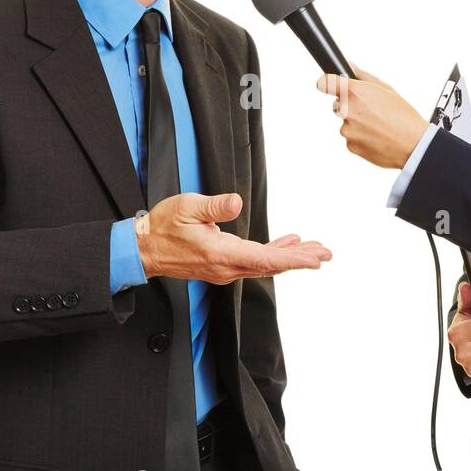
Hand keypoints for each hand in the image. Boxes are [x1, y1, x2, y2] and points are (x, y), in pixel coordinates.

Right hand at [136, 192, 330, 284]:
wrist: (144, 249)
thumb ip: (213, 206)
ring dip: (290, 257)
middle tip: (325, 254)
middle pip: (271, 265)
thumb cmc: (163, 227)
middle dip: (300, 260)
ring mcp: (224, 268)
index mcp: (221, 254)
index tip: (314, 259)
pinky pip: (253, 261)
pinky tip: (287, 244)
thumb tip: (235, 202)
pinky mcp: (222, 264)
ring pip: (265, 264)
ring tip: (314, 250)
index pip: (264, 259)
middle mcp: (226, 267)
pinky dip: (273, 253)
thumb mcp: (187, 207)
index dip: (292, 259)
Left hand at [314, 63, 428, 168]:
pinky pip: (351, 138)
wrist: (413, 145)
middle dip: (350, 106)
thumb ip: (363, 77)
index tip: (327, 84)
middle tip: (371, 110)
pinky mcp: (350, 146)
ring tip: (378, 125)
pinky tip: (377, 136)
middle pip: (338, 104)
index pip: (324, 83)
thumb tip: (350, 68)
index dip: (326, 83)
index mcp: (354, 93)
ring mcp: (347, 130)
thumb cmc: (403, 116)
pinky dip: (361, 137)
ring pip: (346, 123)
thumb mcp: (386, 89)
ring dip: (357, 123)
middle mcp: (346, 111)